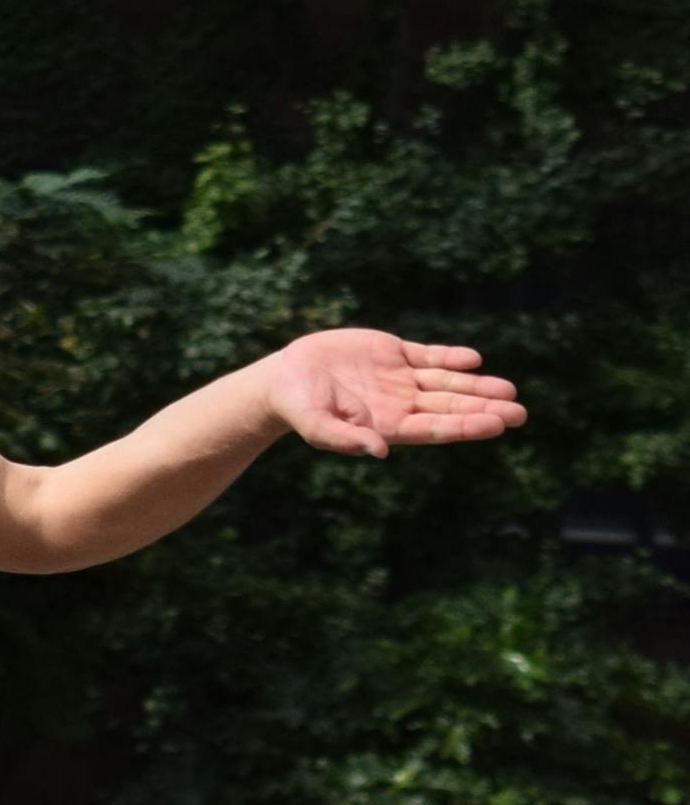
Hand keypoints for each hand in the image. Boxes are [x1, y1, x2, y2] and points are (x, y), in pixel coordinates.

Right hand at [258, 331, 526, 459]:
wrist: (284, 379)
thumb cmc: (298, 408)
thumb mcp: (317, 426)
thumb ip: (346, 439)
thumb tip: (381, 451)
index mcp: (388, 425)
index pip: (436, 427)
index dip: (467, 425)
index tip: (497, 424)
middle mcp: (400, 404)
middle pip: (451, 407)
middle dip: (484, 408)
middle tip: (519, 412)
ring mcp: (399, 378)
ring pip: (447, 382)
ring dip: (477, 386)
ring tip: (509, 389)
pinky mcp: (393, 353)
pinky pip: (429, 356)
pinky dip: (451, 358)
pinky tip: (473, 360)